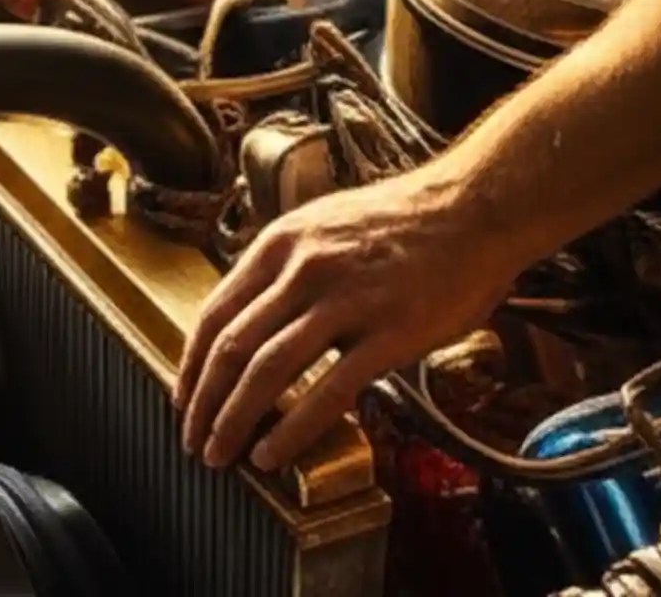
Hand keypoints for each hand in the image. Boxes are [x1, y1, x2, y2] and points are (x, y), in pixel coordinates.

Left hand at [174, 173, 520, 471]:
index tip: (183, 399)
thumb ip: (284, 270)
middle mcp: (303, 270)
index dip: (190, 366)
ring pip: (266, 371)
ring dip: (234, 420)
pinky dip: (292, 430)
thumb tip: (251, 320)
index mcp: (280, 244)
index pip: (214, 313)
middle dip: (202, 403)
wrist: (476, 207)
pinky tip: (273, 453)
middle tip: (191, 437)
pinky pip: (327, 391)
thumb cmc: (404, 220)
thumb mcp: (323, 226)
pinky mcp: (388, 333)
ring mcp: (346, 301)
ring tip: (220, 452)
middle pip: (231, 347)